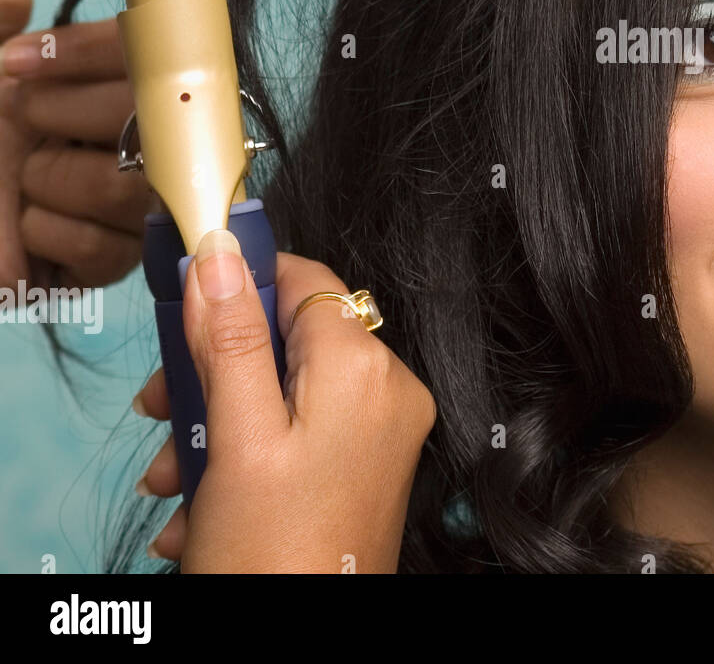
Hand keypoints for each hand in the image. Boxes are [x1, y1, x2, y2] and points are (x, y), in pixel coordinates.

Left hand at [0, 0, 152, 288]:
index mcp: (107, 88)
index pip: (136, 54)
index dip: (85, 55)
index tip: (15, 64)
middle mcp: (133, 141)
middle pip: (152, 119)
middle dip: (65, 118)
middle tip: (18, 122)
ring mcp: (130, 205)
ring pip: (127, 188)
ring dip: (53, 181)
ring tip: (20, 186)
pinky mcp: (114, 262)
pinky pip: (108, 248)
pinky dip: (50, 233)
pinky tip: (25, 228)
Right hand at [132, 231, 436, 571]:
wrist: (302, 649)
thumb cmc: (275, 553)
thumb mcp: (236, 435)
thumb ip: (230, 338)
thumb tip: (221, 253)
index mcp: (363, 368)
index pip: (305, 279)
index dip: (242, 283)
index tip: (187, 301)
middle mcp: (387, 391)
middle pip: (288, 340)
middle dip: (215, 373)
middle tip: (163, 407)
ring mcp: (381, 432)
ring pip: (284, 392)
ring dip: (217, 427)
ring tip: (175, 477)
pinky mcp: (366, 466)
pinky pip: (301, 433)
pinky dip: (247, 457)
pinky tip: (201, 507)